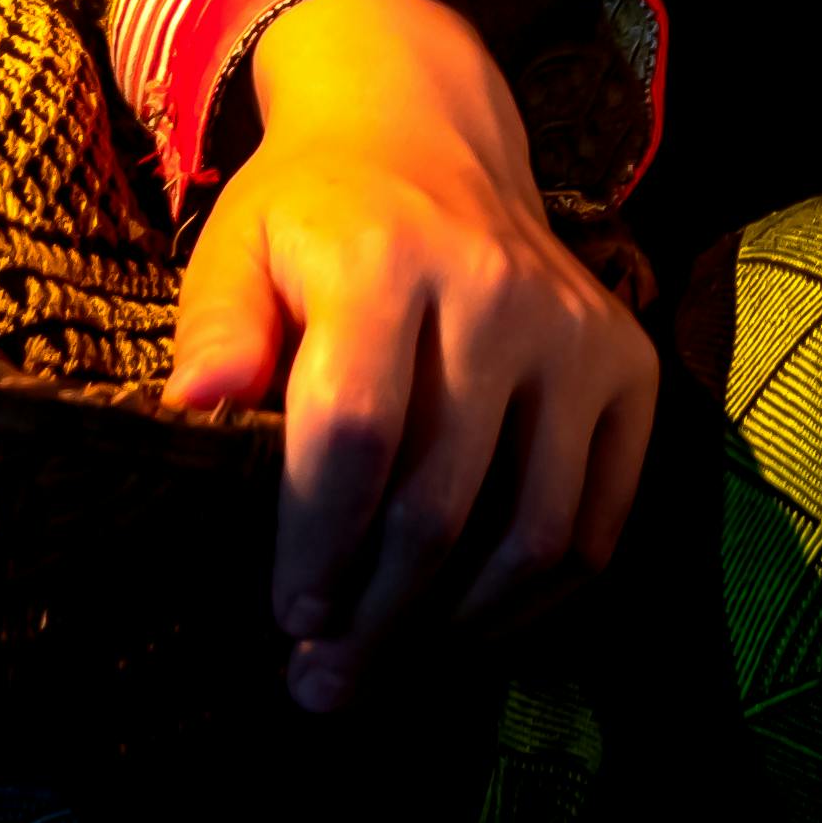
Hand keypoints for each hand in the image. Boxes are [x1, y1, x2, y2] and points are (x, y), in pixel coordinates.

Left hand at [167, 0, 657, 714]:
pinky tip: (464, 626)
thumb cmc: (317, 215)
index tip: (286, 616)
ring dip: (455, 627)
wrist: (432, 138)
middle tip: (320, 684)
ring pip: (534, 530)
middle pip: (441, 501)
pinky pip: (599, 523)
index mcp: (388, 260)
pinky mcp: (631, 366)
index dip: (318, 541)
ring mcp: (577, 334)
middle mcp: (500, 292)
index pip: (356, 432)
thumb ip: (214, 328)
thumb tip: (190, 411)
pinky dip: (535, 600)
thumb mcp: (237, 245)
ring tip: (387, 668)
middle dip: (374, 615)